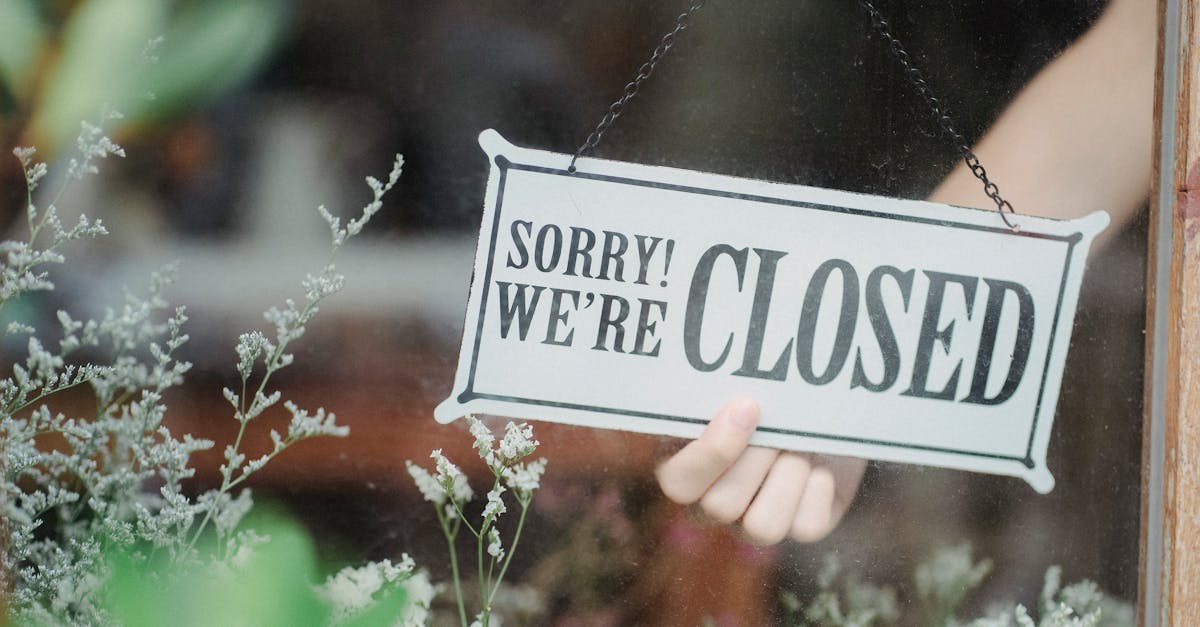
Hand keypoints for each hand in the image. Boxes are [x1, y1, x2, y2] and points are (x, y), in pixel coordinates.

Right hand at [655, 398, 866, 544]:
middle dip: (757, 460)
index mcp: (684, 467)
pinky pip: (807, 526)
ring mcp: (755, 522)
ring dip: (789, 476)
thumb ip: (724, 389)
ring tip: (803, 444)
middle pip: (720, 507)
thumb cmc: (766, 389)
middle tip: (780, 426)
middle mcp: (714, 503)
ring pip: (762, 528)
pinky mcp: (800, 525)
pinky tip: (820, 462)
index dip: (712, 452)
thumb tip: (735, 394)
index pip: (679, 482)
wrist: (817, 402)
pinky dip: (819, 488)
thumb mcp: (741, 387)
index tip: (746, 408)